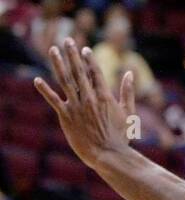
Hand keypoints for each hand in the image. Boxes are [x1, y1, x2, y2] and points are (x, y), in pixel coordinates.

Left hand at [34, 39, 136, 169]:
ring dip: (58, 63)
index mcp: (104, 96)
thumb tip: (129, 73)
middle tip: (68, 41)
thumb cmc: (120, 138)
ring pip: (65, 80)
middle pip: (79, 71)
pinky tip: (37, 81)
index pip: (95, 72)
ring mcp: (76, 106)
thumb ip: (127, 92)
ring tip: (53, 50)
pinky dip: (45, 90)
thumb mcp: (129, 114)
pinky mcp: (67, 117)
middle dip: (73, 54)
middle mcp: (89, 98)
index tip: (85, 50)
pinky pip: (53, 100)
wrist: (108, 155)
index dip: (89, 59)